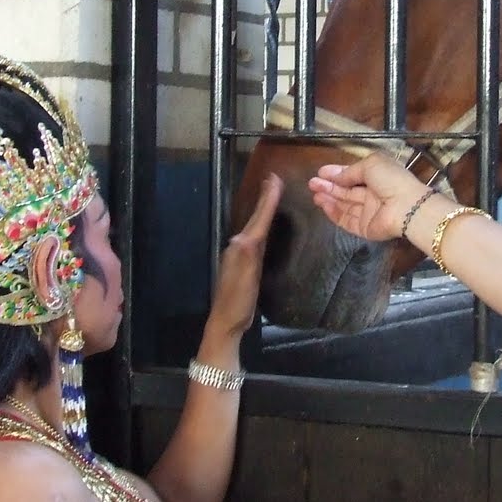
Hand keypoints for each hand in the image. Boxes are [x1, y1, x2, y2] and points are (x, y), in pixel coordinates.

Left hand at [203, 172, 282, 344]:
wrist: (227, 321)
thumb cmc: (238, 301)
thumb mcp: (246, 279)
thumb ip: (248, 257)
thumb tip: (247, 235)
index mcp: (241, 247)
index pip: (258, 220)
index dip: (267, 201)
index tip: (275, 180)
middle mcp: (238, 247)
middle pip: (255, 219)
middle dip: (265, 199)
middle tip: (273, 180)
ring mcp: (240, 256)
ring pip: (255, 226)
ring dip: (263, 210)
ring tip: (271, 195)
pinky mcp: (245, 265)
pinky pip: (256, 237)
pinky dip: (262, 226)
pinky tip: (265, 227)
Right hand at [306, 153, 426, 241]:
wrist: (406, 207)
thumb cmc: (390, 179)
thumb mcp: (370, 164)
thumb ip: (350, 171)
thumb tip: (334, 176)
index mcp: (377, 178)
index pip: (354, 175)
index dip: (337, 173)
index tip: (320, 172)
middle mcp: (372, 195)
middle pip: (347, 192)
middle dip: (329, 186)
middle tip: (312, 183)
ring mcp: (368, 213)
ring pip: (345, 206)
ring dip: (329, 199)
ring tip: (314, 194)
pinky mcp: (364, 228)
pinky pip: (346, 221)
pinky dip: (334, 213)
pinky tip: (323, 205)